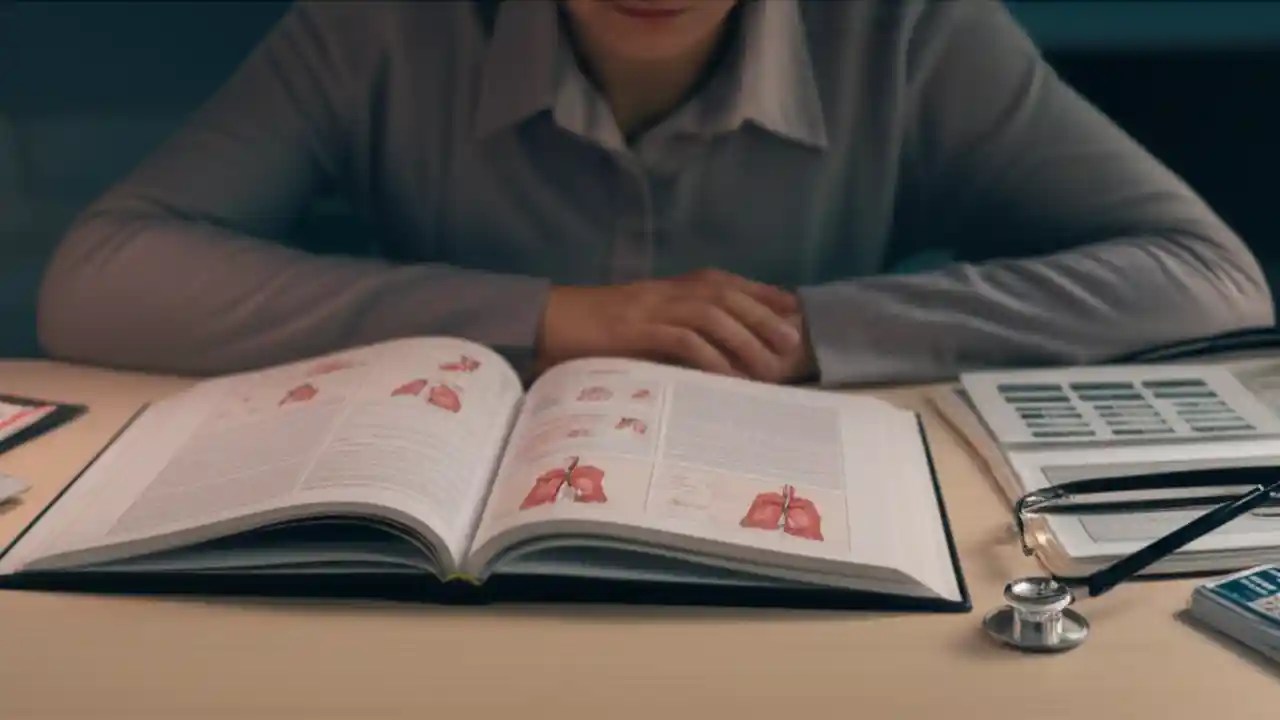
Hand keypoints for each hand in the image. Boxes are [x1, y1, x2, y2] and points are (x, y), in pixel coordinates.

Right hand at [536, 268, 811, 382]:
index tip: (793, 309)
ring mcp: (651, 308)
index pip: (725, 281)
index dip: (762, 293)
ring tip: (768, 366)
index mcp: (669, 286)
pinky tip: (729, 377)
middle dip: (764, 316)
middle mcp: (665, 290)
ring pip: (711, 315)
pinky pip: (682, 340)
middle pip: (726, 295)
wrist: (548, 323)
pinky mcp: (636, 330)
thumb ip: (675, 329)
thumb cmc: (595, 330)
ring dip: (744, 339)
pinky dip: (711, 357)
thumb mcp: (643, 323)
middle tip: (791, 343)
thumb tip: (716, 351)